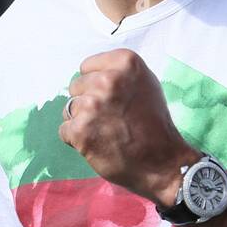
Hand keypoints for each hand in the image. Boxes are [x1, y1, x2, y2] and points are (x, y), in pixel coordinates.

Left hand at [60, 49, 197, 204]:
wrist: (162, 163)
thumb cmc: (155, 126)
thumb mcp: (146, 85)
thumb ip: (120, 75)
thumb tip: (91, 76)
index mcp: (125, 63)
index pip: (86, 67)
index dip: (95, 86)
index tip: (111, 100)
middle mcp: (107, 80)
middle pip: (76, 87)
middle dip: (88, 102)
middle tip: (110, 119)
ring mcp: (92, 105)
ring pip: (69, 109)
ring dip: (82, 122)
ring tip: (105, 133)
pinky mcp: (80, 130)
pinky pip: (65, 130)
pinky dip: (77, 140)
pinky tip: (97, 144)